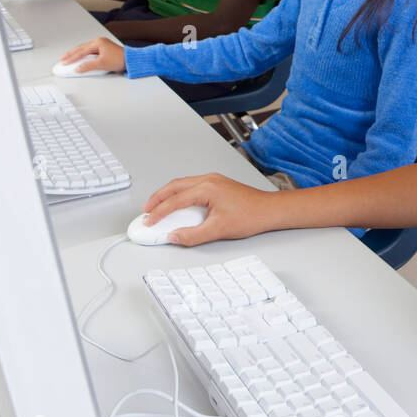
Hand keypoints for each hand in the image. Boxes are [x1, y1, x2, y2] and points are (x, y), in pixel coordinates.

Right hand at [59, 36, 125, 72]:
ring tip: (68, 59)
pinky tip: (79, 59)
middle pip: (81, 48)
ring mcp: (101, 45)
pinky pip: (90, 52)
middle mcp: (99, 42)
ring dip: (76, 54)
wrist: (131, 60)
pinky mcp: (103, 50)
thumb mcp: (101, 64)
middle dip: (71, 54)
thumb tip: (77, 68)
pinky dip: (83, 56)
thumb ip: (88, 66)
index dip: (71, 58)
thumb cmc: (120, 59)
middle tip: (62, 59)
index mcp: (97, 42)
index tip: (64, 63)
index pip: (81, 51)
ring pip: (85, 49)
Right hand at [143, 173, 279, 245]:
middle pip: (174, 186)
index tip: (149, 222)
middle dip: (157, 198)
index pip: (174, 200)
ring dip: (167, 195)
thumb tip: (175, 236)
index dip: (158, 212)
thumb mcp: (218, 230)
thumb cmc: (250, 215)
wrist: (269, 210)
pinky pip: (191, 186)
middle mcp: (208, 180)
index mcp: (207, 188)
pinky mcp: (217, 184)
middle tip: (146, 211)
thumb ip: (193, 235)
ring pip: (182, 184)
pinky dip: (179, 193)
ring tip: (157, 207)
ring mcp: (213, 180)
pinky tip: (177, 203)